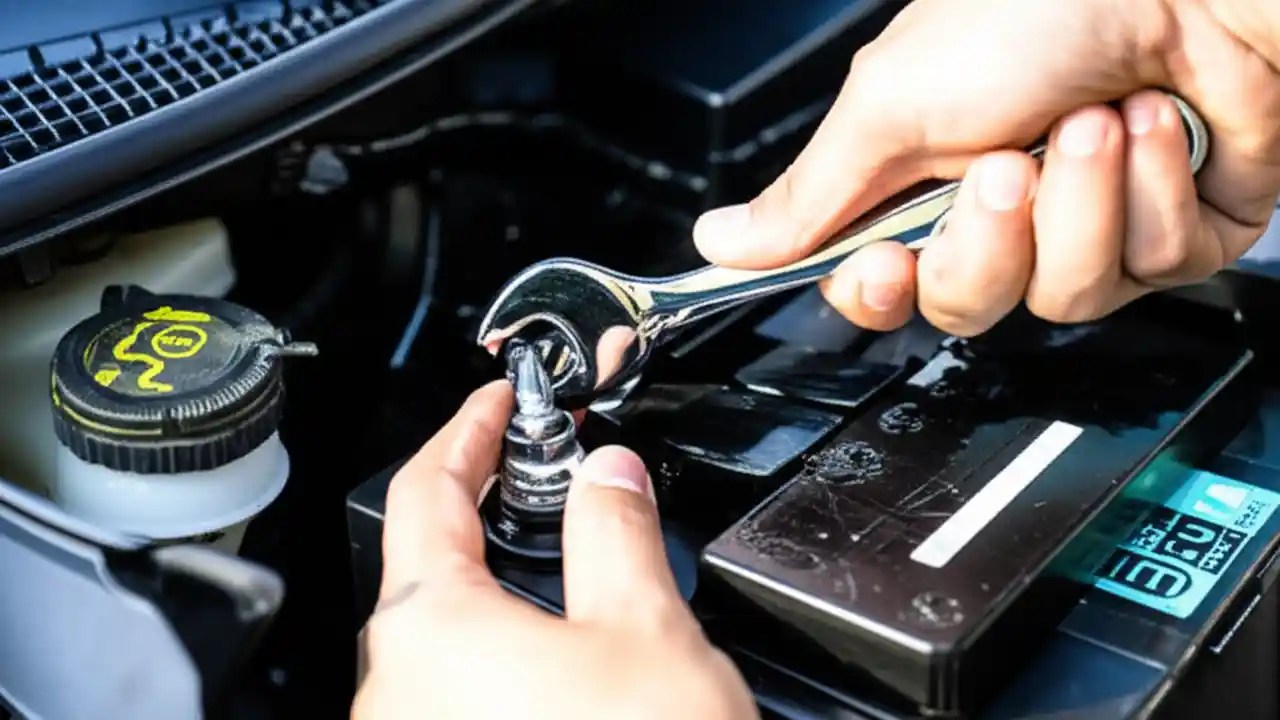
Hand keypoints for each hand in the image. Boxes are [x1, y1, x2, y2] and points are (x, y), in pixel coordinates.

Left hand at [352, 381, 755, 719]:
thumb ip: (617, 532)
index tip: (497, 402)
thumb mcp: (647, 631)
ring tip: (572, 578)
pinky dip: (502, 660)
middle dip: (487, 514)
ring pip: (445, 640)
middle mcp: (394, 688)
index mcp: (431, 627)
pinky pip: (456, 695)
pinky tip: (564, 674)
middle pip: (428, 568)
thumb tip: (609, 474)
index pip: (425, 489)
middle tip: (545, 479)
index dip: (466, 431)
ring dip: (501, 594)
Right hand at [693, 0, 1279, 335]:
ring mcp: (1085, 228)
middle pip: (964, 305)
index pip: (877, 287)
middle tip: (1005, 162)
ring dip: (1081, 200)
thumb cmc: (1040, 7)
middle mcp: (999, 212)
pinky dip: (1152, 191)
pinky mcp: (1170, 237)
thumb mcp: (892, 101)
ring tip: (1095, 120)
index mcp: (920, 180)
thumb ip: (807, 195)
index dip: (879, 294)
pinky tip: (1156, 129)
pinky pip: (1147, 269)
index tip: (885, 264)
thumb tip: (717, 242)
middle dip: (990, 237)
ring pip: (1061, 298)